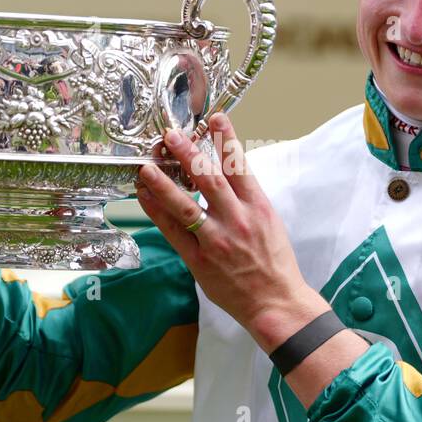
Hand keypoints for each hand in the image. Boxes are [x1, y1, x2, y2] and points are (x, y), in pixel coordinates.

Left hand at [135, 113, 328, 350]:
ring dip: (164, 183)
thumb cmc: (274, 263)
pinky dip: (157, 212)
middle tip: (171, 135)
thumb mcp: (269, 222)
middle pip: (209, 178)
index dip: (225, 139)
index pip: (239, 165)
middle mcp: (237, 219)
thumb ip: (246, 198)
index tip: (214, 118)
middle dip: (188, 153)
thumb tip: (224, 173)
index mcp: (258, 206)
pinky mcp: (200, 260)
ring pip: (185, 205)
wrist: (276, 303)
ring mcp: (217, 240)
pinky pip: (173, 232)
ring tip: (147, 166)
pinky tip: (145, 196)